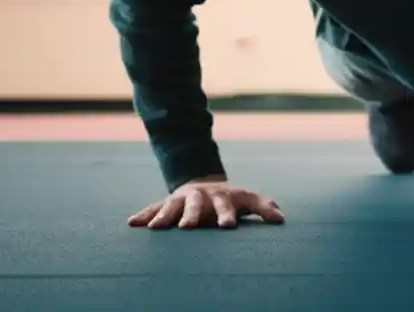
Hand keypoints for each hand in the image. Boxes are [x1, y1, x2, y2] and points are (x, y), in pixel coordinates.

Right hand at [127, 175, 285, 229]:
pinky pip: (153, 208)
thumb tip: (281, 219)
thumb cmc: (230, 198)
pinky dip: (144, 215)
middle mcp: (200, 196)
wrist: (204, 183)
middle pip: (196, 204)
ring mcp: (181, 198)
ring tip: (156, 229)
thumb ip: (264, 207)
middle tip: (188, 228)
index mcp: (221, 196)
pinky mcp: (166, 203)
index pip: (225, 205)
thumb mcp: (247, 199)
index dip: (226, 215)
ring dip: (164, 216)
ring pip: (171, 206)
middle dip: (192, 215)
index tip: (228, 227)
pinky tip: (132, 224)